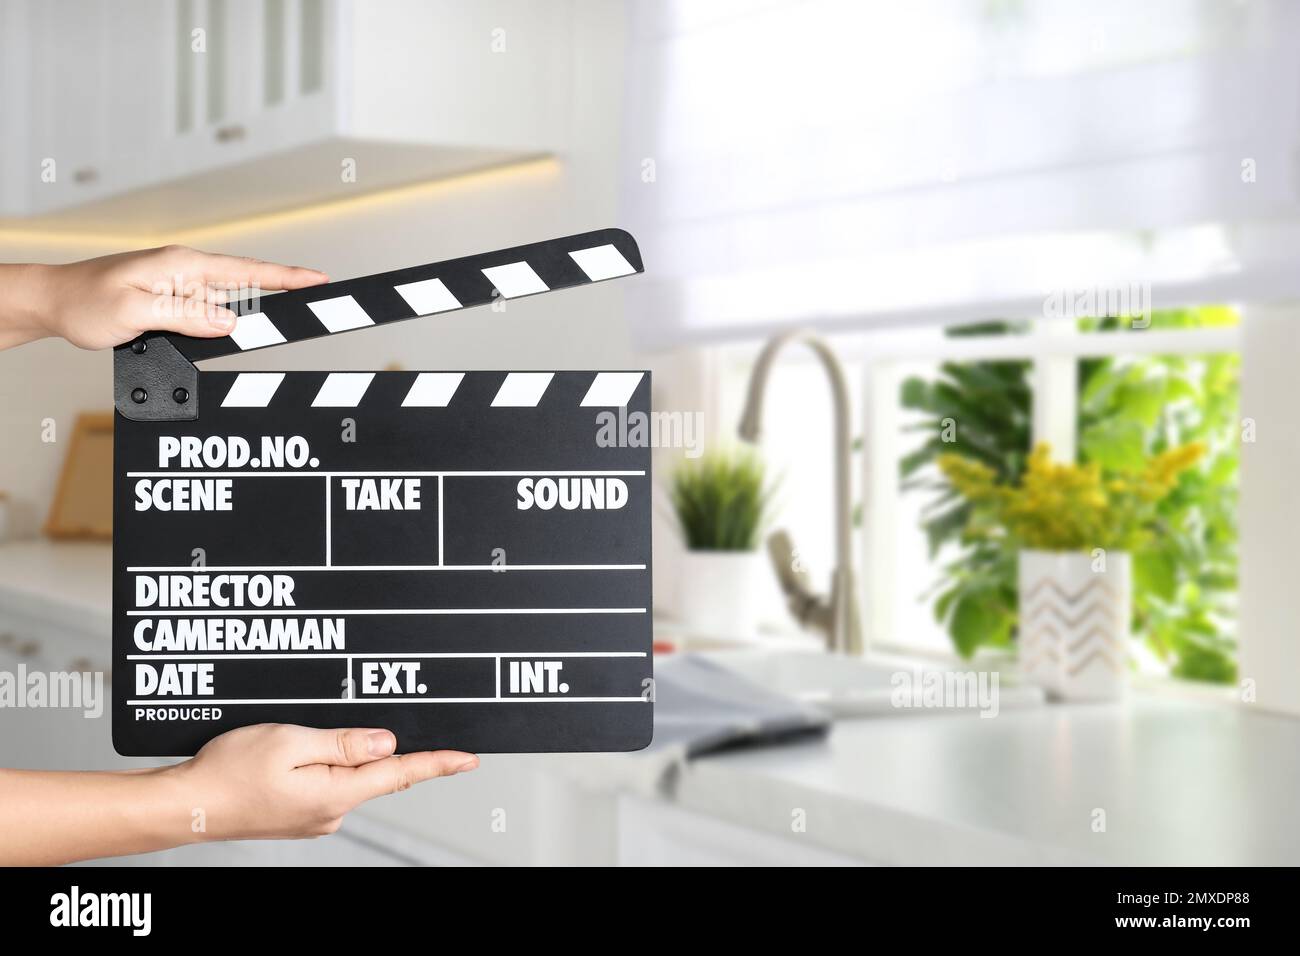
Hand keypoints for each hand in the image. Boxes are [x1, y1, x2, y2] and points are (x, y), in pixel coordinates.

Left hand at [1, 245, 327, 349]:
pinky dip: (225, 319)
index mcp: (181, 266)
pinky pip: (208, 310)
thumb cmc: (83, 302)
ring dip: (253, 310)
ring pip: (229, 300)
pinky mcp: (171, 300)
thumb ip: (184, 314)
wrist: (51, 302)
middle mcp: (184, 271)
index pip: (248, 271)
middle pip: (248, 284)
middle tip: (319, 297)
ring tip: (284, 317)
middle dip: (284, 290)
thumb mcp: (135, 311)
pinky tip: (230, 329)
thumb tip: (229, 323)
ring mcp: (178, 285)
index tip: (319, 280)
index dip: (287, 277)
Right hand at [167, 724, 477, 841]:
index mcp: (335, 793)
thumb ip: (344, 742)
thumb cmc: (228, 772)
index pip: (401, 773)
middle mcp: (331, 812)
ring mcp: (315, 817)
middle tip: (367, 722)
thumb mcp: (291, 741)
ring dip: (344, 754)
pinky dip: (325, 765)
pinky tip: (300, 752)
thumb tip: (387, 743)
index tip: (469, 758)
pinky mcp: (299, 815)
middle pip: (376, 771)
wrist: (186, 806)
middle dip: (379, 746)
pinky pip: (327, 784)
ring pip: (348, 776)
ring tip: (304, 738)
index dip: (439, 763)